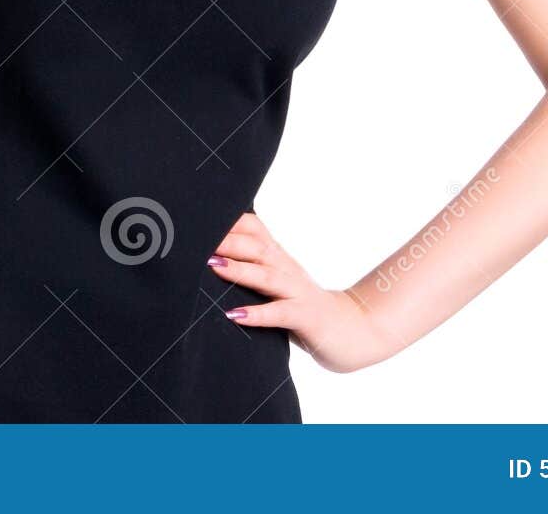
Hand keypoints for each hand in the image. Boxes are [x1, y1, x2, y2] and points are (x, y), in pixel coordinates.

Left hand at [207, 210, 398, 373]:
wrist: (354, 331)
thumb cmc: (304, 307)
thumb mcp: (278, 283)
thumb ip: (252, 268)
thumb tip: (209, 259)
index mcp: (279, 257)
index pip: (253, 227)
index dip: (228, 220)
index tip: (196, 216)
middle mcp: (287, 268)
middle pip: (255, 246)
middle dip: (225, 240)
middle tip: (192, 238)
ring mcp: (298, 291)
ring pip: (266, 275)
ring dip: (238, 269)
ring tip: (211, 265)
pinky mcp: (306, 317)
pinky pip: (281, 313)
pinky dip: (257, 313)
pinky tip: (235, 316)